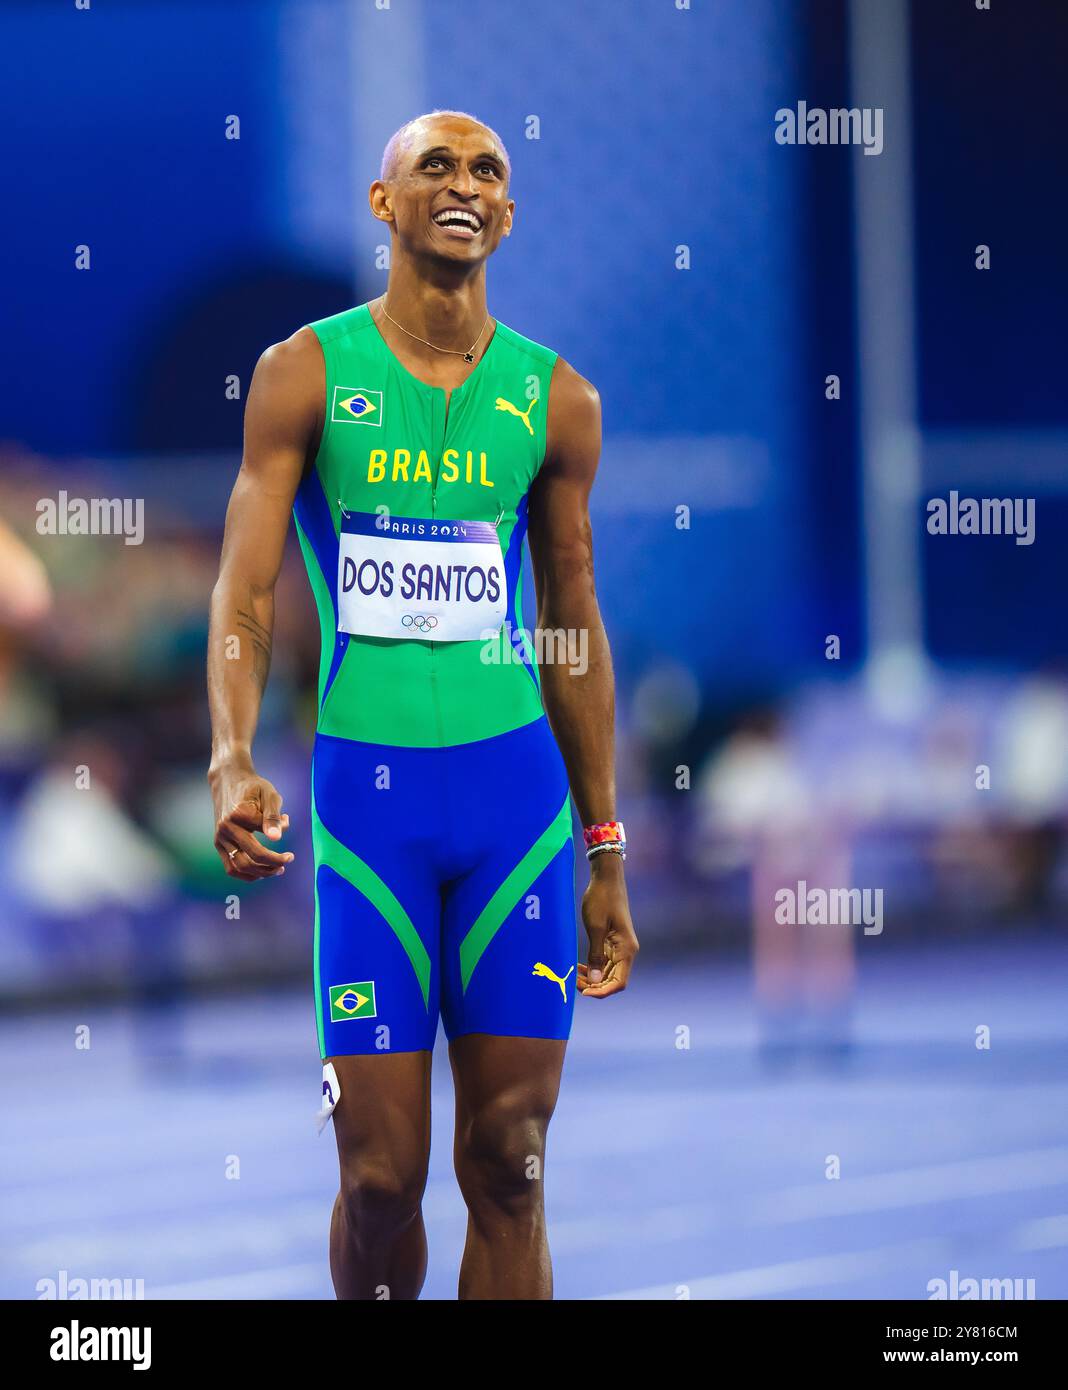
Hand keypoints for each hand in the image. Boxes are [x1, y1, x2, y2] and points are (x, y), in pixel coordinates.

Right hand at [209, 761, 293, 881]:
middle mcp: (226, 828)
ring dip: (262, 872)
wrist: (227, 781)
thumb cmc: (252, 787)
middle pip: (252, 855)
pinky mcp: (218, 844)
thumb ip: (273, 816)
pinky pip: (230, 867)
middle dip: (274, 862)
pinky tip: (262, 872)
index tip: (287, 819)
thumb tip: (277, 838)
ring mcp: (220, 838)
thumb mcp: (268, 794)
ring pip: (240, 866)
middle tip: (289, 859)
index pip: (265, 832)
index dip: (282, 829)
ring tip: (278, 869)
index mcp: (239, 814)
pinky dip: (247, 874)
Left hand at [577, 854, 637, 997]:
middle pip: (613, 980)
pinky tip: (578, 967)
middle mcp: (626, 951)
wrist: (606, 879)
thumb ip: (596, 955)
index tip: (584, 993)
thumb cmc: (601, 900)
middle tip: (572, 982)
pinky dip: (592, 968)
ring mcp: (620, 947)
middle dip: (594, 986)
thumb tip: (595, 981)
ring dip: (592, 978)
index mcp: (626, 949)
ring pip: (607, 973)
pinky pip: (604, 963)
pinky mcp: (612, 942)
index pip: (619, 982)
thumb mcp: (595, 928)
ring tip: (573, 976)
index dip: (602, 992)